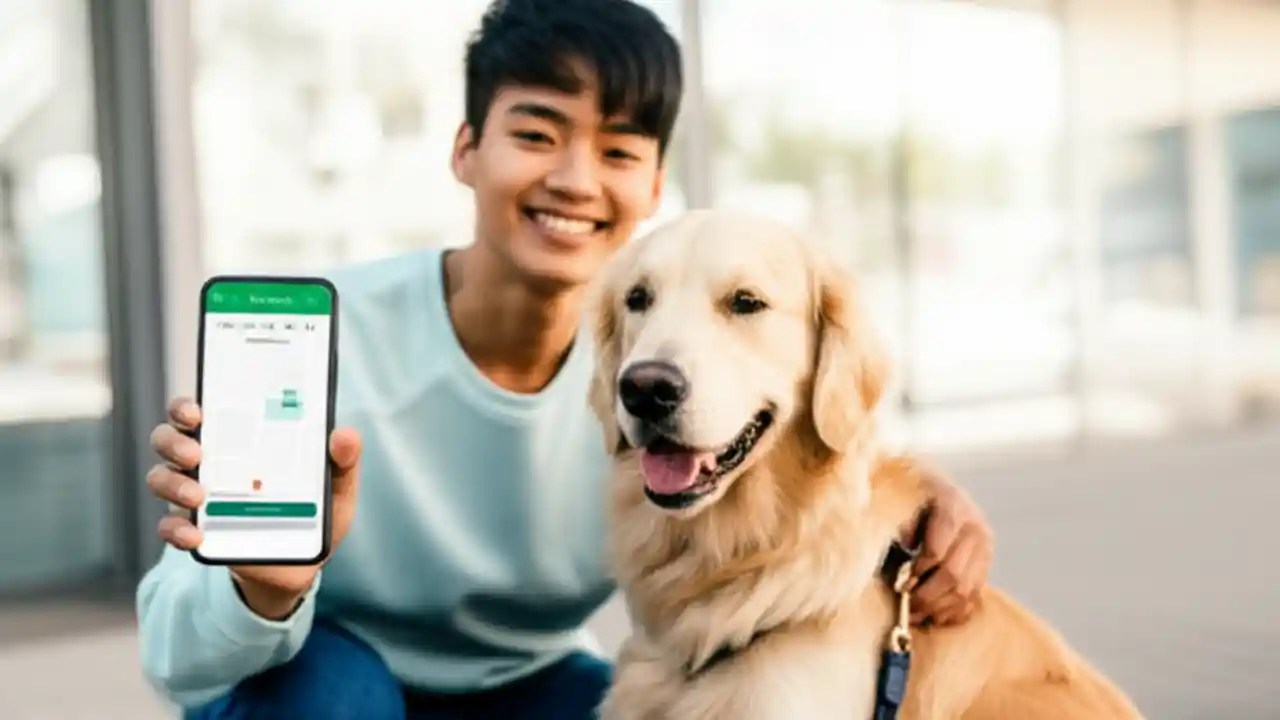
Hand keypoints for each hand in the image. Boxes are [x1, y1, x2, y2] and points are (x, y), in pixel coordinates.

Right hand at [146, 396, 361, 618]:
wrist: (301, 566)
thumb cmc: (314, 512)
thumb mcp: (335, 487)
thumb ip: (342, 461)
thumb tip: (345, 435)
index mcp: (238, 440)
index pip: (198, 410)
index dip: (186, 405)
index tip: (197, 410)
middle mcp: (208, 462)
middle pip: (168, 438)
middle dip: (173, 440)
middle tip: (196, 453)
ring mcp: (196, 496)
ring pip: (160, 478)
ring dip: (173, 484)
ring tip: (198, 496)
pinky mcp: (194, 530)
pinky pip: (169, 526)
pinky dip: (176, 529)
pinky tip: (195, 535)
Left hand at [899, 468, 992, 626]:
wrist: (937, 488)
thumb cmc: (913, 495)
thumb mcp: (905, 499)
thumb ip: (903, 521)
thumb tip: (906, 545)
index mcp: (953, 505)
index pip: (937, 550)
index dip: (918, 572)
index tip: (900, 584)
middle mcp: (975, 528)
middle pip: (952, 574)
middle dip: (926, 596)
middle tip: (905, 607)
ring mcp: (985, 549)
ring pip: (965, 590)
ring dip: (938, 609)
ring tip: (915, 616)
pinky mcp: (986, 566)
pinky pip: (974, 596)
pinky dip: (954, 612)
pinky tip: (934, 617)